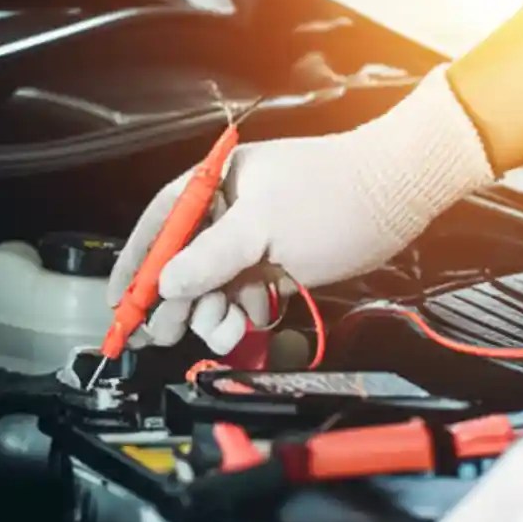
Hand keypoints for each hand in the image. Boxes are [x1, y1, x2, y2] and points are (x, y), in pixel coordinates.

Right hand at [108, 65, 494, 353]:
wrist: (402, 193)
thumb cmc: (337, 194)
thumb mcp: (264, 227)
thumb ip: (210, 257)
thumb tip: (166, 282)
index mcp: (214, 186)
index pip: (159, 225)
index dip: (135, 265)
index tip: (120, 304)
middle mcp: (229, 210)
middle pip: (184, 262)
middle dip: (178, 301)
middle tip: (168, 334)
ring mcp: (255, 236)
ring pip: (216, 284)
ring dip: (215, 312)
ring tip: (226, 330)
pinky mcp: (279, 259)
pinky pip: (246, 291)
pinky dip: (245, 311)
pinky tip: (252, 319)